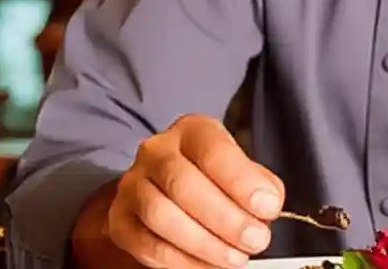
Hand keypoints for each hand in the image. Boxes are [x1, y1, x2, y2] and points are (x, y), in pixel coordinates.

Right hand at [105, 114, 285, 268]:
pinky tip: (209, 265)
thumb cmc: (215, 180)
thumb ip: (260, 185)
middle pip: (183, 184)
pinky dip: (182, 261)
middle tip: (256, 240)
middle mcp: (156, 152)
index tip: (267, 207)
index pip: (213, 150)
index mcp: (192, 131)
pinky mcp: (120, 220)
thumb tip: (266, 205)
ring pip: (160, 215)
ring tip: (236, 257)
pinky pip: (147, 245)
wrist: (167, 190)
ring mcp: (132, 185)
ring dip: (204, 243)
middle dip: (225, 218)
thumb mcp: (243, 171)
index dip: (241, 181)